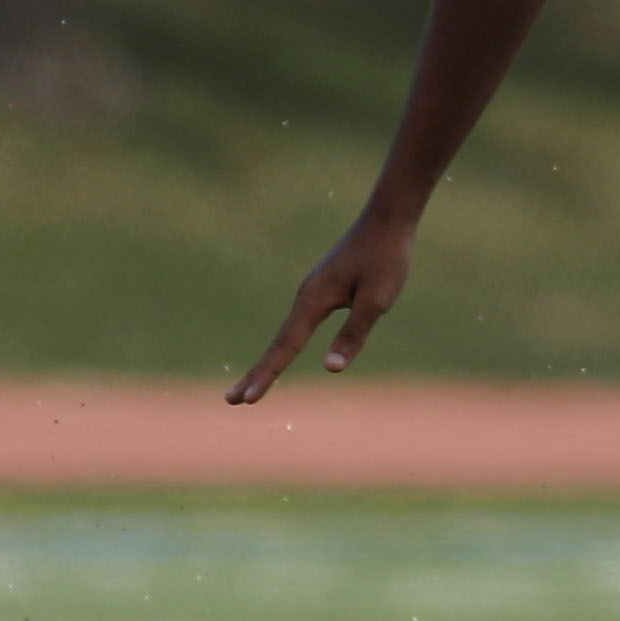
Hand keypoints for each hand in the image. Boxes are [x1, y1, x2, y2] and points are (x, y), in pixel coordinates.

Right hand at [229, 213, 417, 402]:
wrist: (388, 219)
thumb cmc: (385, 258)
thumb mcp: (376, 300)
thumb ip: (353, 334)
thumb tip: (330, 368)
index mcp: (313, 301)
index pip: (286, 347)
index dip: (267, 375)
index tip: (245, 399)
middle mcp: (306, 297)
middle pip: (278, 343)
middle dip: (257, 373)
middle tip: (232, 401)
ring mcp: (313, 292)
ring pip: (288, 333)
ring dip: (270, 359)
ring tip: (254, 383)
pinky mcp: (325, 288)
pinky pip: (300, 323)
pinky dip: (287, 342)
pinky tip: (287, 347)